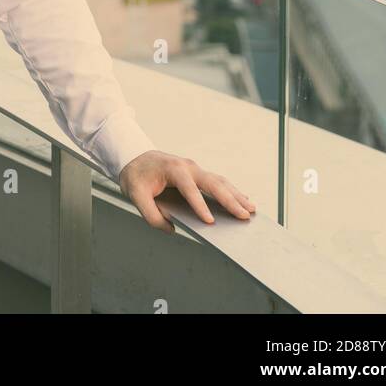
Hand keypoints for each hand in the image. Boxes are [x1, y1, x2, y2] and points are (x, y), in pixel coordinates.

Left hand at [118, 150, 255, 232]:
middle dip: (229, 200)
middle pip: (213, 183)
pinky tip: (242, 200)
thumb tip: (171, 229)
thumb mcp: (136, 195)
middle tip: (245, 215)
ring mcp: (194, 169)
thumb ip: (151, 215)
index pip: (189, 189)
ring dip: (236, 195)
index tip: (210, 222)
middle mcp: (188, 167)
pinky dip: (231, 191)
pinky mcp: (197, 174)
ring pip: (219, 181)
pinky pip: (217, 182)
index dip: (199, 206)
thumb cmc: (136, 175)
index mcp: (173, 170)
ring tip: (251, 209)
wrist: (134, 156)